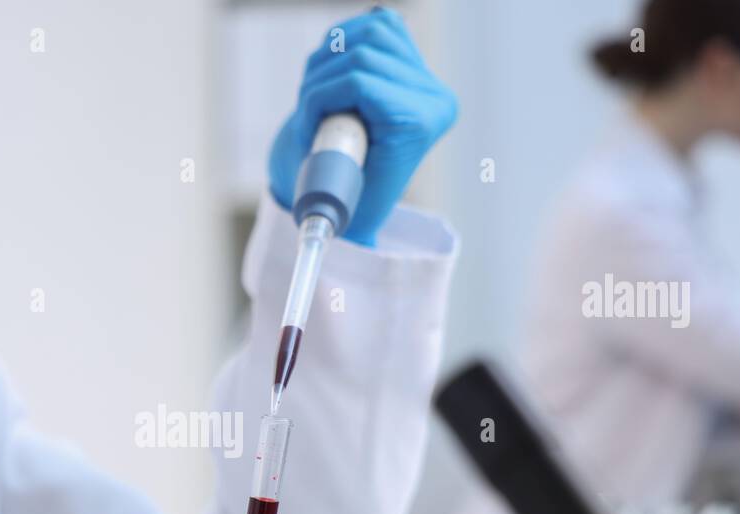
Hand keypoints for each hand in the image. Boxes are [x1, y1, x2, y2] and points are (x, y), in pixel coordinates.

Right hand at [268, 6, 457, 246]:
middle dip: (320, 86)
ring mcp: (423, 68)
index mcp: (422, 124)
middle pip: (359, 56)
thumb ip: (329, 234)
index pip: (362, 81)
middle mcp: (432, 92)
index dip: (322, 98)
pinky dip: (342, 43)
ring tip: (319, 104)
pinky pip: (372, 24)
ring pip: (362, 35)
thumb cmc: (341, 205)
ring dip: (326, 65)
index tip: (306, 127)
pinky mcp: (411, 49)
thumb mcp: (341, 216)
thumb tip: (313, 263)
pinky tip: (336, 75)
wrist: (349, 185)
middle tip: (308, 121)